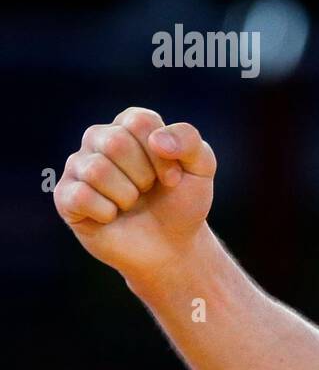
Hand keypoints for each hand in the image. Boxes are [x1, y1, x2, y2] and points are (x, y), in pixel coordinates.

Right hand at [53, 106, 217, 280]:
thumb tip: (156, 140)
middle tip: (149, 191)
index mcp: (130, 125)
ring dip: (126, 196)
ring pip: (96, 170)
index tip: (173, 178)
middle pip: (114, 142)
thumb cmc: (183, 202)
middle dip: (144, 176)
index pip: (140, 122)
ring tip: (131, 203)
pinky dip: (107, 212)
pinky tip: (112, 216)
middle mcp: (99, 139)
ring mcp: (79, 167)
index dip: (163, 156)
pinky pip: (80, 197)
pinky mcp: (66, 197)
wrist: (172, 246)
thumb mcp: (201, 167)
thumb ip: (188, 141)